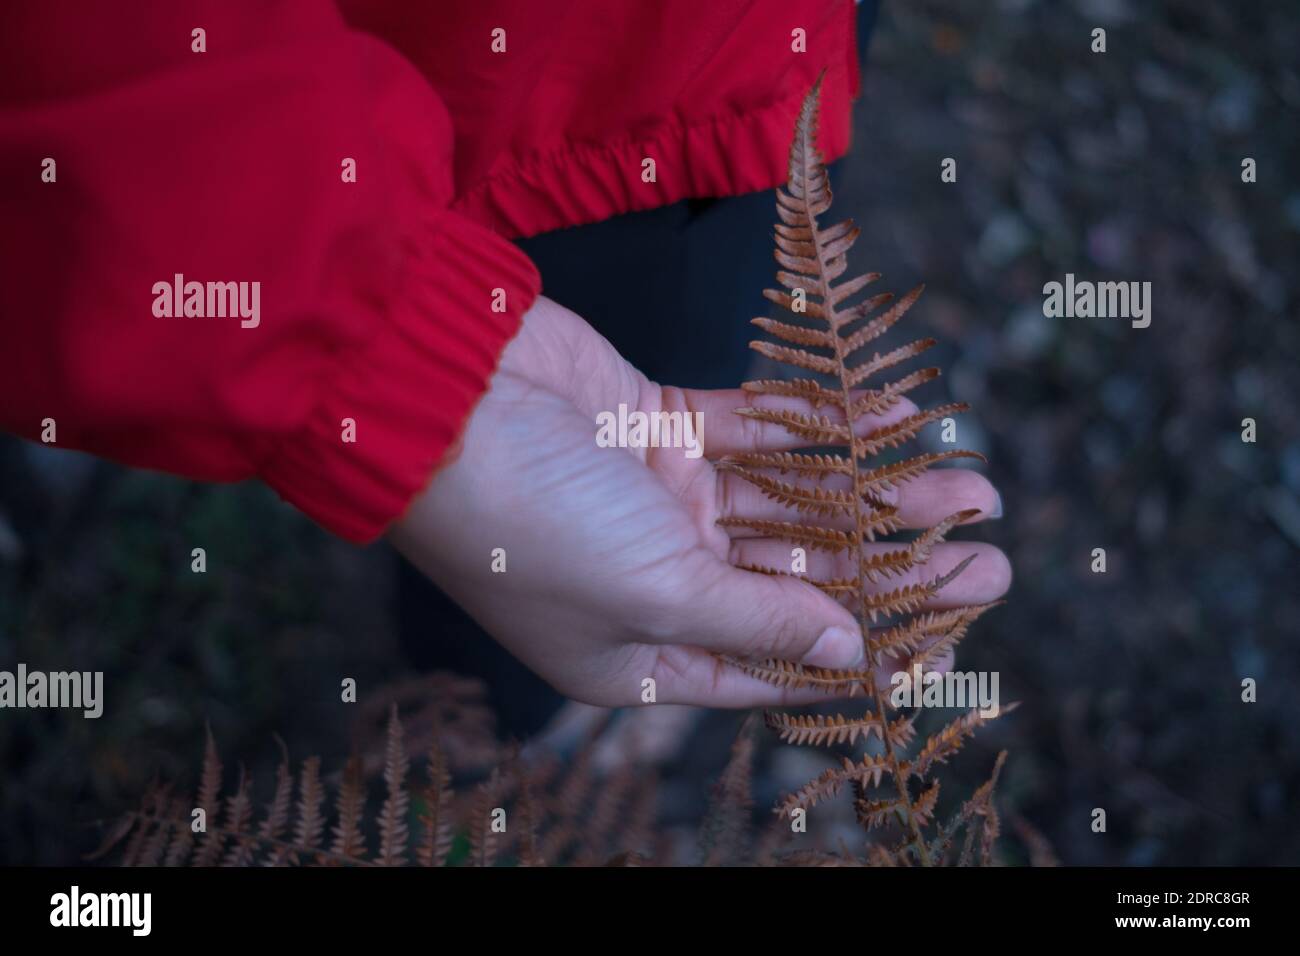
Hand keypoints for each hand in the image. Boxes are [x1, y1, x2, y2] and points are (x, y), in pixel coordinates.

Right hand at [389, 296, 1010, 706]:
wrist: (441, 399)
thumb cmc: (534, 524)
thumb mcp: (658, 593)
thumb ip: (760, 619)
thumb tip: (847, 651)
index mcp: (645, 653)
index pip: (777, 666)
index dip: (866, 655)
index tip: (948, 639)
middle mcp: (659, 579)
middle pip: (803, 582)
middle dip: (896, 572)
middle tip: (991, 562)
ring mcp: (662, 498)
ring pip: (796, 503)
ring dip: (878, 496)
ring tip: (974, 488)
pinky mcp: (663, 423)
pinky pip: (764, 428)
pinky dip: (828, 425)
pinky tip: (900, 418)